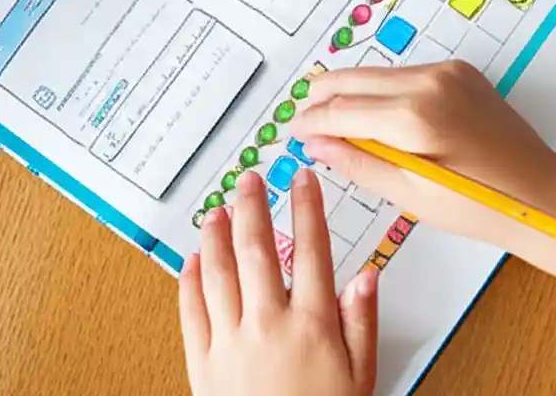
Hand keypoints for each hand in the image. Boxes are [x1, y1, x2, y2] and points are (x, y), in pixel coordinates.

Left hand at [179, 171, 377, 395]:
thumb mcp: (362, 377)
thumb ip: (362, 322)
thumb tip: (366, 274)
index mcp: (313, 325)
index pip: (312, 250)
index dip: (307, 208)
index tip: (303, 180)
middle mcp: (269, 325)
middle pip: (258, 250)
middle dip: (253, 207)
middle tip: (249, 179)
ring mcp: (231, 342)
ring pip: (219, 272)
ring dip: (215, 235)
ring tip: (216, 210)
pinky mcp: (202, 363)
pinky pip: (191, 311)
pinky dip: (188, 280)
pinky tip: (191, 260)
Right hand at [290, 62, 555, 243]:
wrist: (543, 194)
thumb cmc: (479, 207)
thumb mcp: (411, 195)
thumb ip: (358, 163)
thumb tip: (315, 144)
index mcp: (414, 117)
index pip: (342, 110)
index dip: (311, 120)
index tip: (292, 131)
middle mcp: (429, 82)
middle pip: (355, 79)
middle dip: (323, 96)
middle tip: (301, 117)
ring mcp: (447, 71)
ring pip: (378, 73)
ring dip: (351, 90)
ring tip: (331, 117)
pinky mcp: (460, 71)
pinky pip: (405, 74)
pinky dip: (382, 90)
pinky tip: (374, 113)